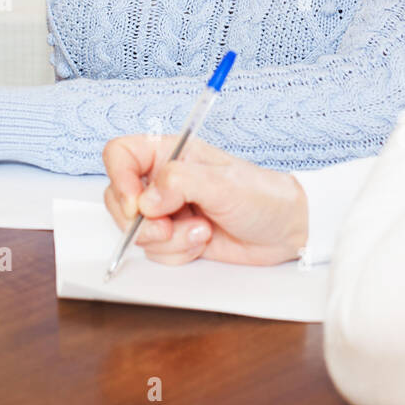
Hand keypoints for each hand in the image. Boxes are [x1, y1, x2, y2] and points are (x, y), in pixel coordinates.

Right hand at [102, 133, 307, 266]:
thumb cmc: (262, 195)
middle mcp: (163, 180)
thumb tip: (146, 200)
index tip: (137, 205)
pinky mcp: (175, 237)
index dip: (120, 179)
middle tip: (168, 226)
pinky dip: (178, 253)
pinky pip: (155, 252)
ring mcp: (167, 210)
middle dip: (141, 222)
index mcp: (169, 152)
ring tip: (202, 230)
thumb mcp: (223, 183)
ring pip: (137, 231)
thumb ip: (180, 182)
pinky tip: (204, 241)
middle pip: (119, 199)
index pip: (120, 154)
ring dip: (169, 240)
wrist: (286, 230)